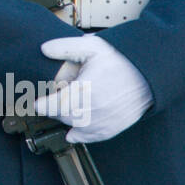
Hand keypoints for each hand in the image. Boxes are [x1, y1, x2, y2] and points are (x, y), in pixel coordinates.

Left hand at [36, 35, 152, 142]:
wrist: (148, 75)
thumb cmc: (121, 60)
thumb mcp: (93, 47)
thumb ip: (66, 47)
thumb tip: (44, 49)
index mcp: (86, 89)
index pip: (55, 104)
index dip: (42, 105)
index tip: (36, 102)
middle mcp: (94, 108)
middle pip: (63, 116)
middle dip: (53, 109)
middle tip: (49, 102)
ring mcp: (103, 121)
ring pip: (75, 127)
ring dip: (66, 119)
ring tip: (63, 110)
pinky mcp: (112, 128)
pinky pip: (90, 137)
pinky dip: (79, 135)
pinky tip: (72, 131)